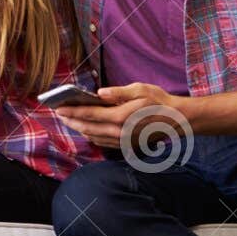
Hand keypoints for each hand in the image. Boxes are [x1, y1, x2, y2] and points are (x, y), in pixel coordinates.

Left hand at [53, 83, 184, 151]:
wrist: (178, 120)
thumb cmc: (159, 101)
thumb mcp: (140, 89)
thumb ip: (118, 92)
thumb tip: (99, 93)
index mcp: (121, 116)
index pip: (89, 114)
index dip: (72, 111)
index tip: (58, 108)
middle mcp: (120, 132)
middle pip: (88, 127)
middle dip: (71, 120)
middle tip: (59, 114)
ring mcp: (123, 141)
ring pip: (94, 137)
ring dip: (80, 129)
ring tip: (70, 120)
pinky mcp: (127, 146)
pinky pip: (104, 143)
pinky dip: (92, 136)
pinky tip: (86, 129)